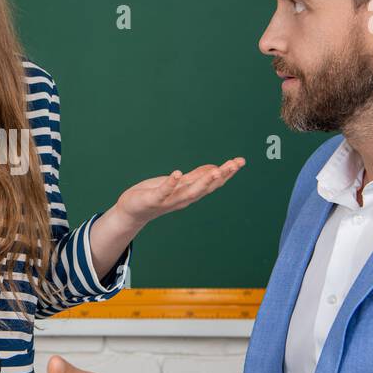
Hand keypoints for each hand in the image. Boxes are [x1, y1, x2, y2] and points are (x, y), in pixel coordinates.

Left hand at [114, 157, 244, 227]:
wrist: (132, 210)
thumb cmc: (156, 194)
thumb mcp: (179, 184)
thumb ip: (196, 176)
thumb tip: (215, 168)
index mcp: (190, 193)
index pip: (213, 184)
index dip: (227, 173)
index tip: (240, 162)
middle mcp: (183, 199)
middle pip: (206, 188)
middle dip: (221, 177)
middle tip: (234, 165)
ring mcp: (169, 200)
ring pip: (190, 192)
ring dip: (203, 182)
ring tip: (216, 170)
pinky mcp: (153, 199)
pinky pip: (163, 192)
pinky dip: (171, 183)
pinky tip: (177, 173)